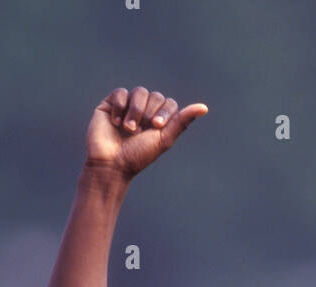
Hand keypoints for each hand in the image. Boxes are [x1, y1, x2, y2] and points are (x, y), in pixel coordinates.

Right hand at [85, 86, 207, 179]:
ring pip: (139, 92)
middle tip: (139, 131)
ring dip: (136, 111)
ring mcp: (127, 106)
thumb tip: (205, 107)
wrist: (112, 164)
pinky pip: (120, 93)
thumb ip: (181, 122)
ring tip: (128, 129)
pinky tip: (116, 123)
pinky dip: (120, 107)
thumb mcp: (163, 139)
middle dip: (149, 113)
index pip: (169, 103)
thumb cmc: (138, 156)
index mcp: (158, 119)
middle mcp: (144, 110)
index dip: (164, 112)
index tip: (156, 127)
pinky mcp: (110, 103)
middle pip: (155, 96)